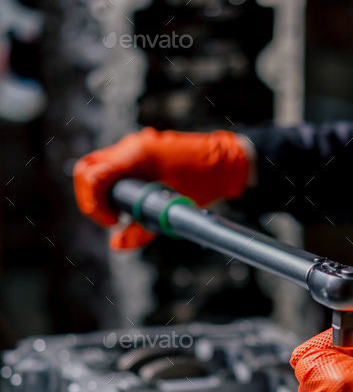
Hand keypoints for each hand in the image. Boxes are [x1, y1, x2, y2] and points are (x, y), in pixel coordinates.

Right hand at [73, 128, 250, 248]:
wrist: (227, 162)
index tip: (113, 222)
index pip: (93, 174)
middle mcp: (131, 146)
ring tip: (122, 214)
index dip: (94, 203)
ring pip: (97, 168)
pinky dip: (114, 188)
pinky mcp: (138, 154)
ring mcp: (134, 148)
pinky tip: (132, 204)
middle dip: (91, 199)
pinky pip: (113, 169)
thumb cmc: (207, 180)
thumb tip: (116, 244)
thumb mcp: (175, 210)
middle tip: (112, 220)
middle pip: (87, 169)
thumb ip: (144, 230)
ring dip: (101, 193)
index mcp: (138, 155)